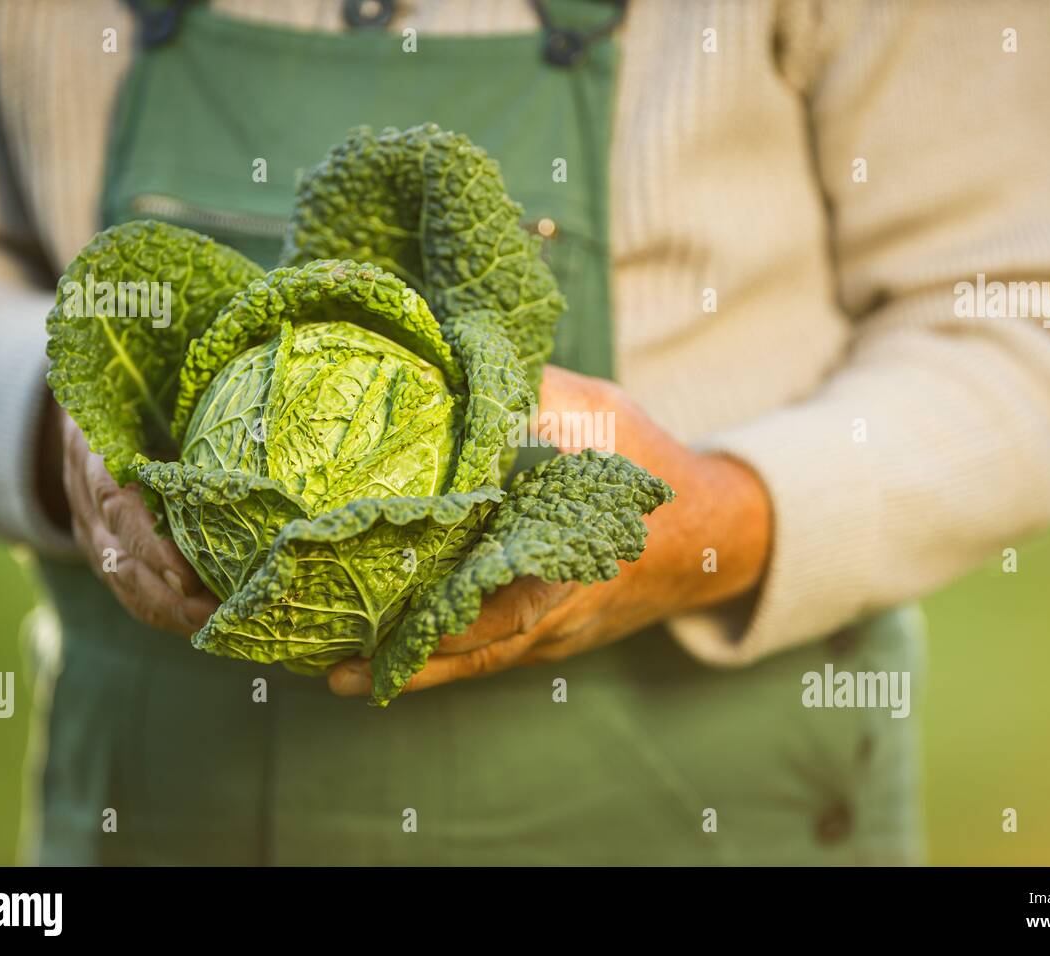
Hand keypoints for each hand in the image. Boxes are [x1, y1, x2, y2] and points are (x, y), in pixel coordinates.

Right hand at [54, 398, 217, 633]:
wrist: (84, 413)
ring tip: (221, 628)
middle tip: (220, 615)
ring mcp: (91, 533)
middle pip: (120, 560)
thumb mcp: (152, 384)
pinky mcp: (104, 555)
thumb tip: (264, 369)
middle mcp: (87, 500)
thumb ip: (193, 387)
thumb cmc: (138, 393)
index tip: (185, 575)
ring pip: (124, 585)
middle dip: (169, 596)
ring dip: (171, 614)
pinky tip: (207, 627)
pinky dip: (166, 616)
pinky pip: (130, 594)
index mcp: (97, 453)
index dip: (149, 544)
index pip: (116, 505)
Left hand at [328, 365, 772, 696]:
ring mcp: (558, 632)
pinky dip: (444, 654)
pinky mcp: (551, 635)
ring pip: (480, 660)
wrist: (714, 534)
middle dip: (411, 663)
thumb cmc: (652, 468)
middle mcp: (563, 610)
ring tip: (339, 673)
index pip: (512, 603)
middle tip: (336, 673)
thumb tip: (457, 361)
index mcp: (576, 557)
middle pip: (480, 652)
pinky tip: (390, 649)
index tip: (396, 628)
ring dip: (416, 668)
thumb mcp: (604, 416)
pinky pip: (492, 650)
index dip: (455, 621)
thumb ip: (537, 395)